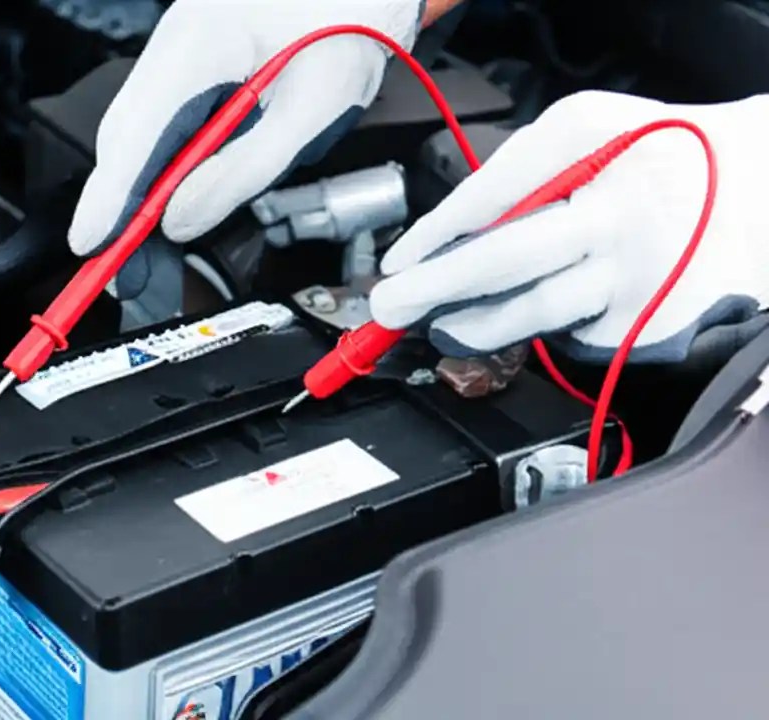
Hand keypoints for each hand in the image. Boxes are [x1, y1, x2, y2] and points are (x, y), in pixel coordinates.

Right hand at [67, 0, 426, 255]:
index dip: (109, 197)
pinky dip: (167, 162)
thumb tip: (181, 221)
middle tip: (122, 265)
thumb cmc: (354, 22)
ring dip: (144, 187)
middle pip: (129, 136)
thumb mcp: (308, 113)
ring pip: (144, 129)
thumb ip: (241, 174)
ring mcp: (183, 45)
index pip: (136, 136)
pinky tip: (176, 193)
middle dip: (121, 205)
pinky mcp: (197, 57)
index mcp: (201, 45)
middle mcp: (179, 40)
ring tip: (145, 243)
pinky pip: (167, 117)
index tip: (91, 242)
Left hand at [370, 91, 768, 362]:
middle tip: (390, 305)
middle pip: (505, 260)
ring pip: (535, 312)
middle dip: (433, 287)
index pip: (492, 193)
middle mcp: (618, 210)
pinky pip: (578, 333)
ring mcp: (640, 272)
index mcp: (594, 144)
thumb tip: (452, 236)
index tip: (399, 259)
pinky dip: (544, 330)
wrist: (760, 185)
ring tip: (440, 324)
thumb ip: (522, 175)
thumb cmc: (658, 154)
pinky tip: (528, 321)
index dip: (435, 232)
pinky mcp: (655, 320)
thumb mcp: (587, 131)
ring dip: (474, 325)